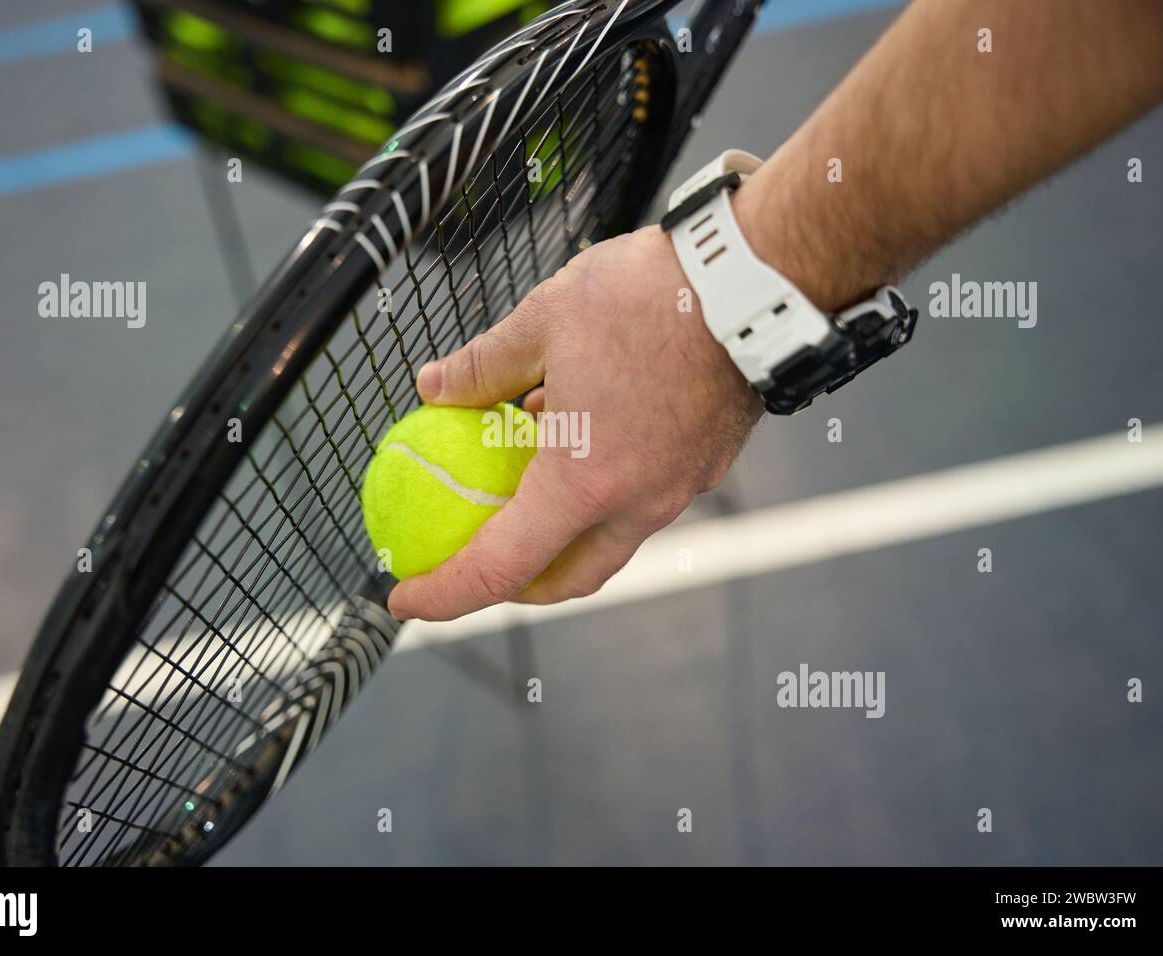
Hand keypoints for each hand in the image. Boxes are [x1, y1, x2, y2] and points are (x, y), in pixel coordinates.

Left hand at [386, 224, 762, 621]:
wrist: (756, 280)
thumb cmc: (649, 296)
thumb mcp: (544, 320)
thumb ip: (483, 365)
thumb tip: (435, 386)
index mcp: (586, 483)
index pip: (500, 568)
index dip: (445, 593)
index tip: (406, 596)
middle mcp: (638, 503)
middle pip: (569, 577)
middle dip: (518, 587)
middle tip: (476, 564)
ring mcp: (681, 487)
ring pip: (611, 539)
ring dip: (564, 535)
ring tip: (526, 490)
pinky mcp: (705, 461)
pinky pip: (644, 497)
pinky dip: (604, 491)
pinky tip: (584, 439)